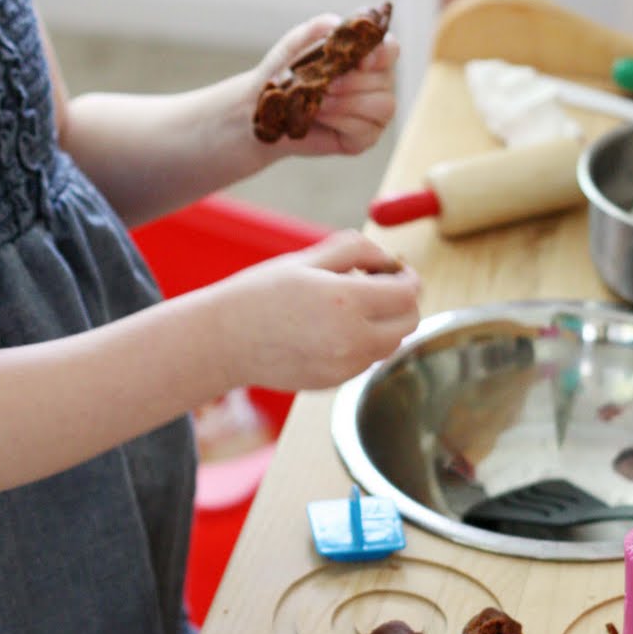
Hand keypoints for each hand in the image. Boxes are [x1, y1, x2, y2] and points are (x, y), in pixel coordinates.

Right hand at [214, 229, 420, 390]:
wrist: (222, 341)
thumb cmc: (259, 294)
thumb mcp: (307, 259)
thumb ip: (355, 250)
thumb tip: (388, 259)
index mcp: (347, 301)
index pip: (408, 294)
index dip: (409, 278)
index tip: (398, 270)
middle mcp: (352, 339)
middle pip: (409, 324)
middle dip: (403, 302)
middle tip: (381, 286)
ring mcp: (344, 366)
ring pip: (390, 345)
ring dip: (384, 324)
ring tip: (350, 305)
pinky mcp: (334, 383)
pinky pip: (365, 361)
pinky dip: (363, 343)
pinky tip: (332, 328)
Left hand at [252, 14, 398, 158]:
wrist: (264, 112)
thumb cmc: (283, 76)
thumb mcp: (294, 46)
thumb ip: (316, 29)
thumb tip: (337, 23)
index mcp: (367, 55)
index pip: (390, 49)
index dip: (380, 54)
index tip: (360, 61)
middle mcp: (377, 81)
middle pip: (385, 79)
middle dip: (354, 82)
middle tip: (325, 84)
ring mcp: (374, 112)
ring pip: (382, 105)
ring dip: (348, 102)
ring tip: (320, 101)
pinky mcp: (365, 137)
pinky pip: (366, 129)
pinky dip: (342, 121)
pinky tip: (321, 115)